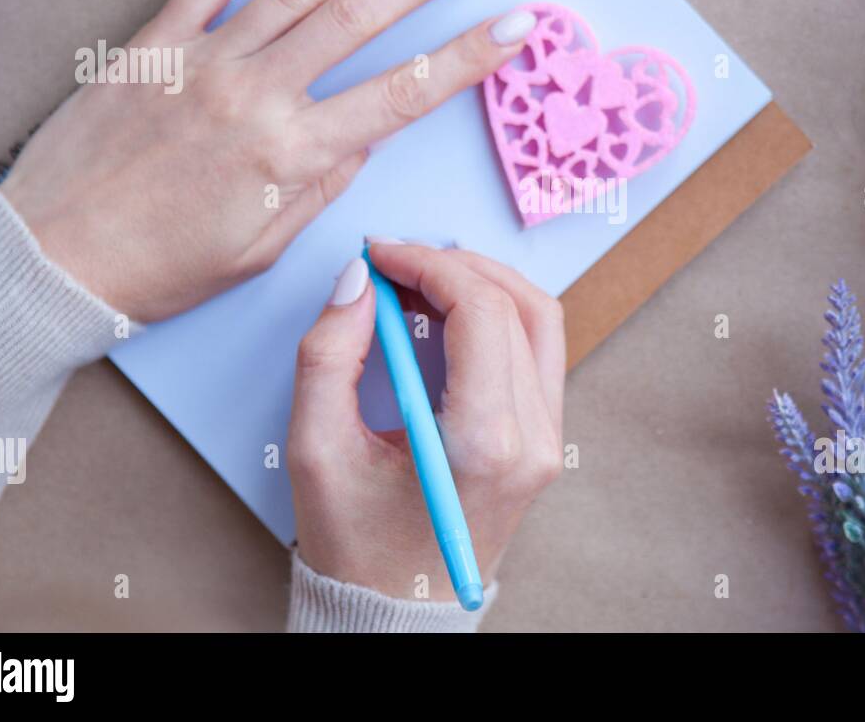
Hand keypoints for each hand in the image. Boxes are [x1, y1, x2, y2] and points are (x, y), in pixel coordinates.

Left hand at [1, 0, 534, 321]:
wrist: (57, 257)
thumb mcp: (263, 246)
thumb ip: (323, 184)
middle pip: (360, 18)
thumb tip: (366, 133)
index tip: (513, 26)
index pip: (402, 93)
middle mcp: (256, 95)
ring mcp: (204, 60)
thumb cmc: (162, 266)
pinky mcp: (156, 43)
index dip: (467, 57)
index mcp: (291, 155)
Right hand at [288, 242, 564, 600]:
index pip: (480, 311)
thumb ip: (328, 355)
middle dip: (452, 266)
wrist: (399, 610)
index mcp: (484, 444)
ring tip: (419, 282)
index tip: (380, 254)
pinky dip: (495, 316)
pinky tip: (444, 316)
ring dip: (482, 284)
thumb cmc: (356, 545)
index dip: (428, 265)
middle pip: (516, 305)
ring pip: (539, 320)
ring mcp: (548, 441)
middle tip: (394, 262)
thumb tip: (359, 280)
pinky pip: (536, 351)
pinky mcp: (545, 440)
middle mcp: (532, 439)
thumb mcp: (316, 450)